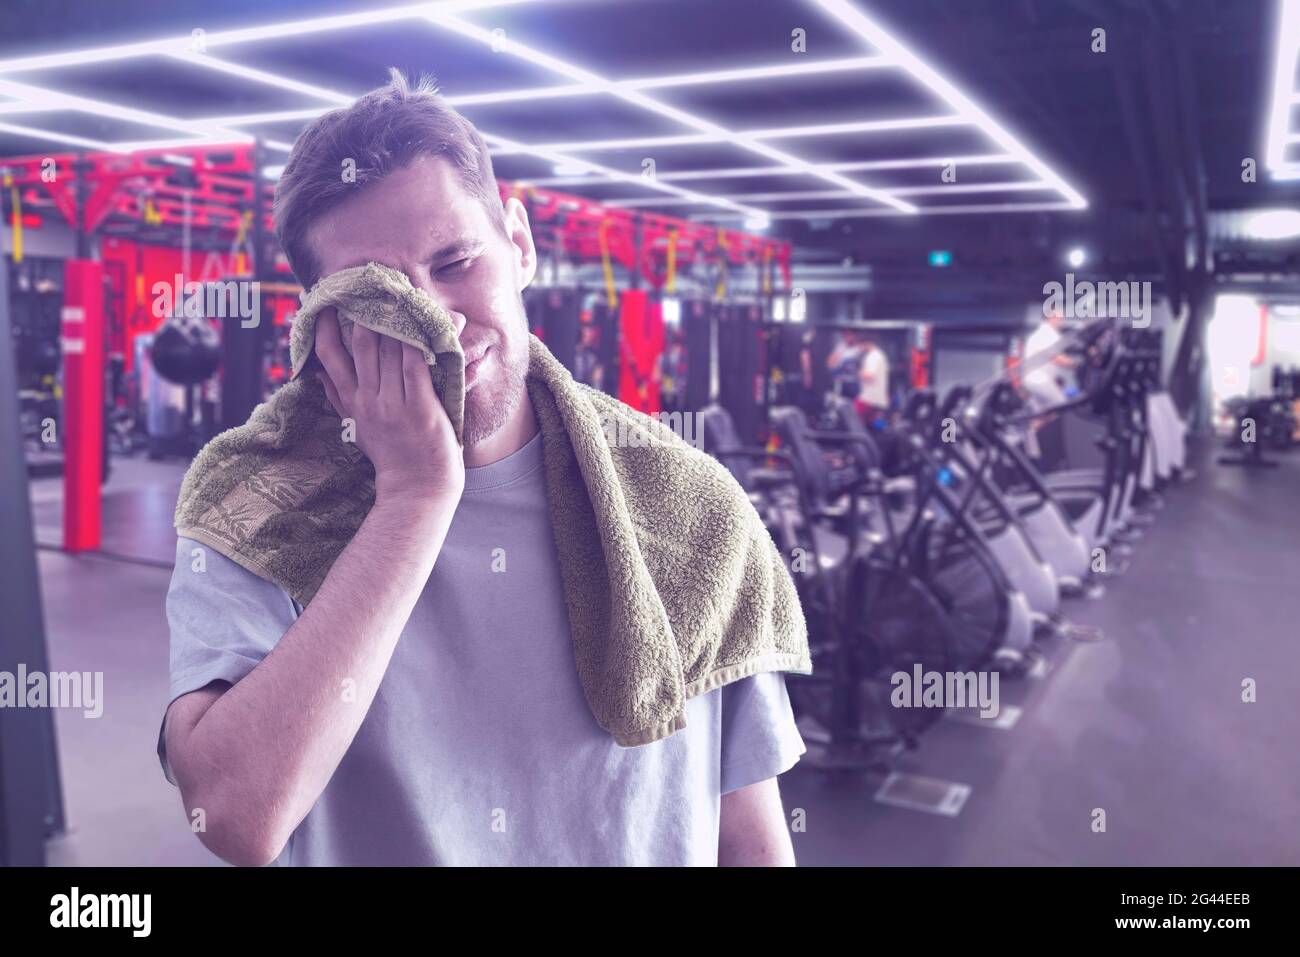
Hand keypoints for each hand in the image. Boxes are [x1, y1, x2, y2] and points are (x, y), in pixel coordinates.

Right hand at [312, 307, 464, 509]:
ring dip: (394, 319)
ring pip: (388, 350)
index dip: (324, 328)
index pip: (330, 357)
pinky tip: (421, 322)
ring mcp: (394, 403)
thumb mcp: (357, 428)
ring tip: (396, 291)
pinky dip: (417, 343)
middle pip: (360, 345)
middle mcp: (369, 399)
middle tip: (367, 283)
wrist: (416, 489)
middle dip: (363, 311)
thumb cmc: (391, 457)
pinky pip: (415, 366)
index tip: (321, 303)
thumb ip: (339, 399)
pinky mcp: (420, 407)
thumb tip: (317, 374)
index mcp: (353, 402)